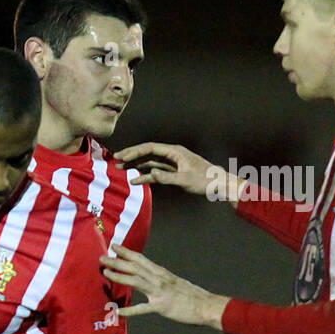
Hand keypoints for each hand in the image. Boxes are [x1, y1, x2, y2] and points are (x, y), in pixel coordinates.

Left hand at [101, 245, 229, 328]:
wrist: (207, 306)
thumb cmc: (191, 296)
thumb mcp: (174, 282)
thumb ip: (161, 280)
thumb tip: (149, 278)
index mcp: (161, 273)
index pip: (140, 259)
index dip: (126, 252)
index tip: (114, 246)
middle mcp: (159, 279)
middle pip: (134, 267)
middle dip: (117, 261)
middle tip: (102, 257)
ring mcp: (160, 292)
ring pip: (136, 280)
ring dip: (119, 276)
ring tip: (105, 272)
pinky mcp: (162, 306)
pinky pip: (143, 308)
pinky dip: (130, 310)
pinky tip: (118, 311)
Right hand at [112, 141, 227, 200]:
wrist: (219, 185)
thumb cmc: (205, 181)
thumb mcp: (185, 180)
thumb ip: (166, 177)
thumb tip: (149, 173)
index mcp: (175, 152)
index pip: (150, 148)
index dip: (135, 151)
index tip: (122, 157)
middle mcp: (172, 154)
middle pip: (147, 152)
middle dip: (131, 156)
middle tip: (116, 159)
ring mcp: (172, 163)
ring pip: (149, 162)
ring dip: (135, 165)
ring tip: (121, 169)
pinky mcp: (173, 171)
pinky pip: (155, 171)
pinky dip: (145, 175)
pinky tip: (134, 180)